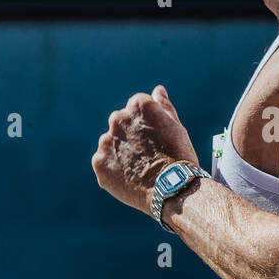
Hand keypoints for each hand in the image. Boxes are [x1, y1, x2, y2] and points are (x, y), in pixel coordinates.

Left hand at [91, 85, 200, 213]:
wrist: (173, 188)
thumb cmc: (179, 156)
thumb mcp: (176, 127)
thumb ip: (164, 106)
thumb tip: (158, 90)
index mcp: (139, 106)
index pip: (136, 106)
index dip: (147, 123)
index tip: (155, 138)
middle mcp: (119, 119)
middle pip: (120, 122)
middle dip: (130, 134)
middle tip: (147, 154)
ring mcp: (107, 141)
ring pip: (110, 142)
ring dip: (120, 151)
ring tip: (138, 168)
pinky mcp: (99, 162)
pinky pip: (103, 161)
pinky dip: (113, 168)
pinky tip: (129, 177)